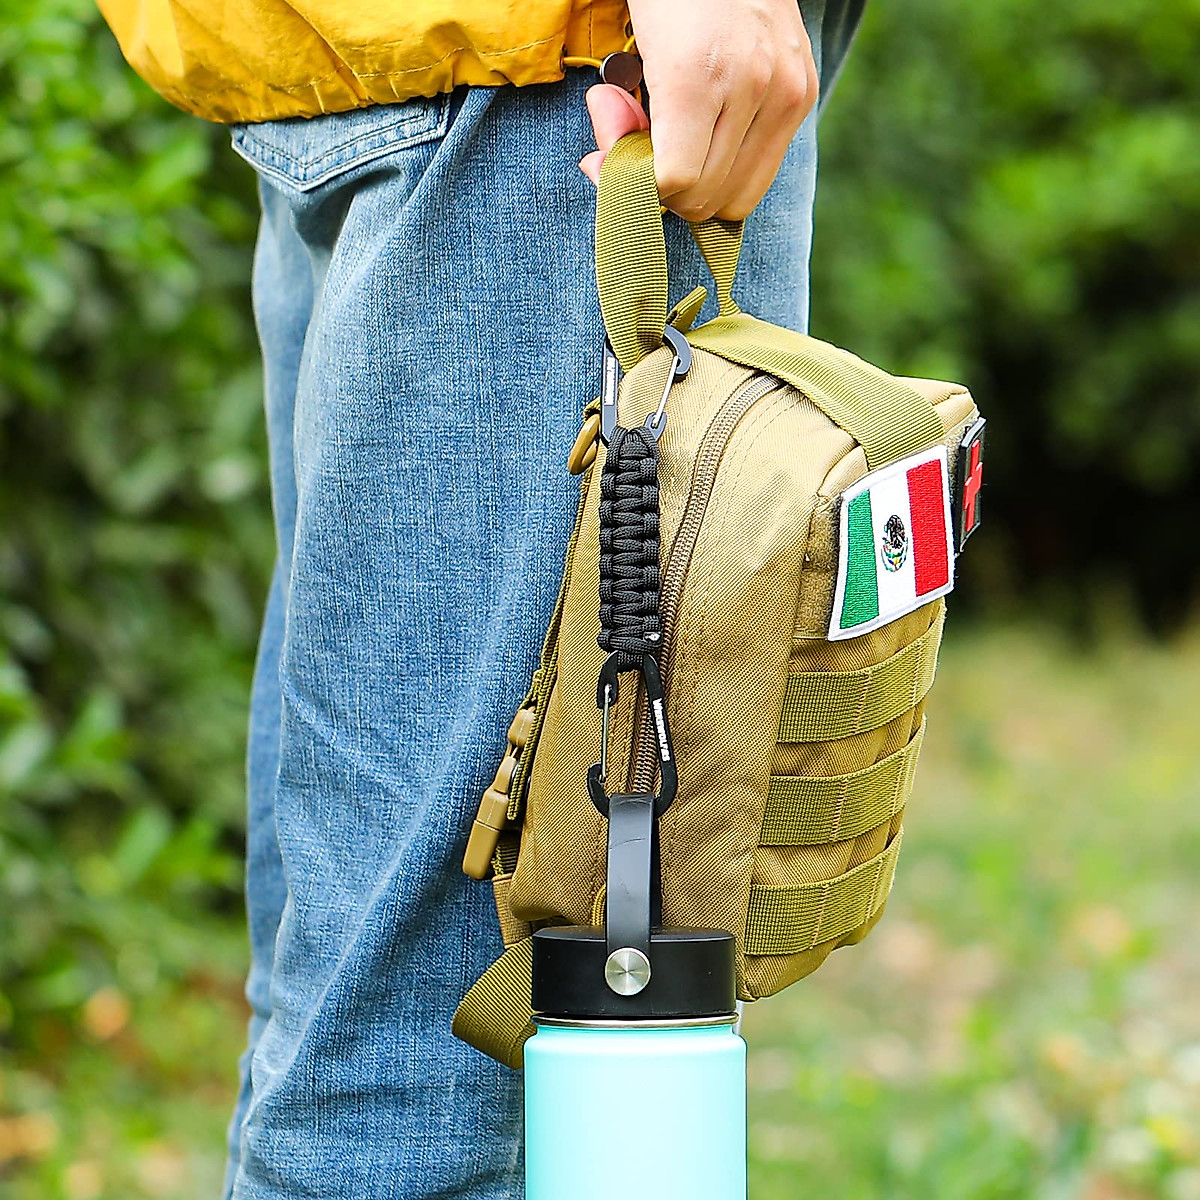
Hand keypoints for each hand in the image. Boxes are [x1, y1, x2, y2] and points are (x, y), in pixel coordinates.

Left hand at [579, 0, 818, 220]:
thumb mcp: (632, 51)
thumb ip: (621, 116)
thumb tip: (612, 167)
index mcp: (700, 75)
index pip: (675, 179)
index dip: (634, 183)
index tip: (603, 159)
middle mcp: (754, 86)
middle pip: (706, 197)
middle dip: (663, 189)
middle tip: (640, 149)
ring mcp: (787, 92)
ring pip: (737, 198)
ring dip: (698, 187)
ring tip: (676, 146)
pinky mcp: (803, 93)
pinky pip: (760, 171)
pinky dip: (727, 169)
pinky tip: (706, 136)